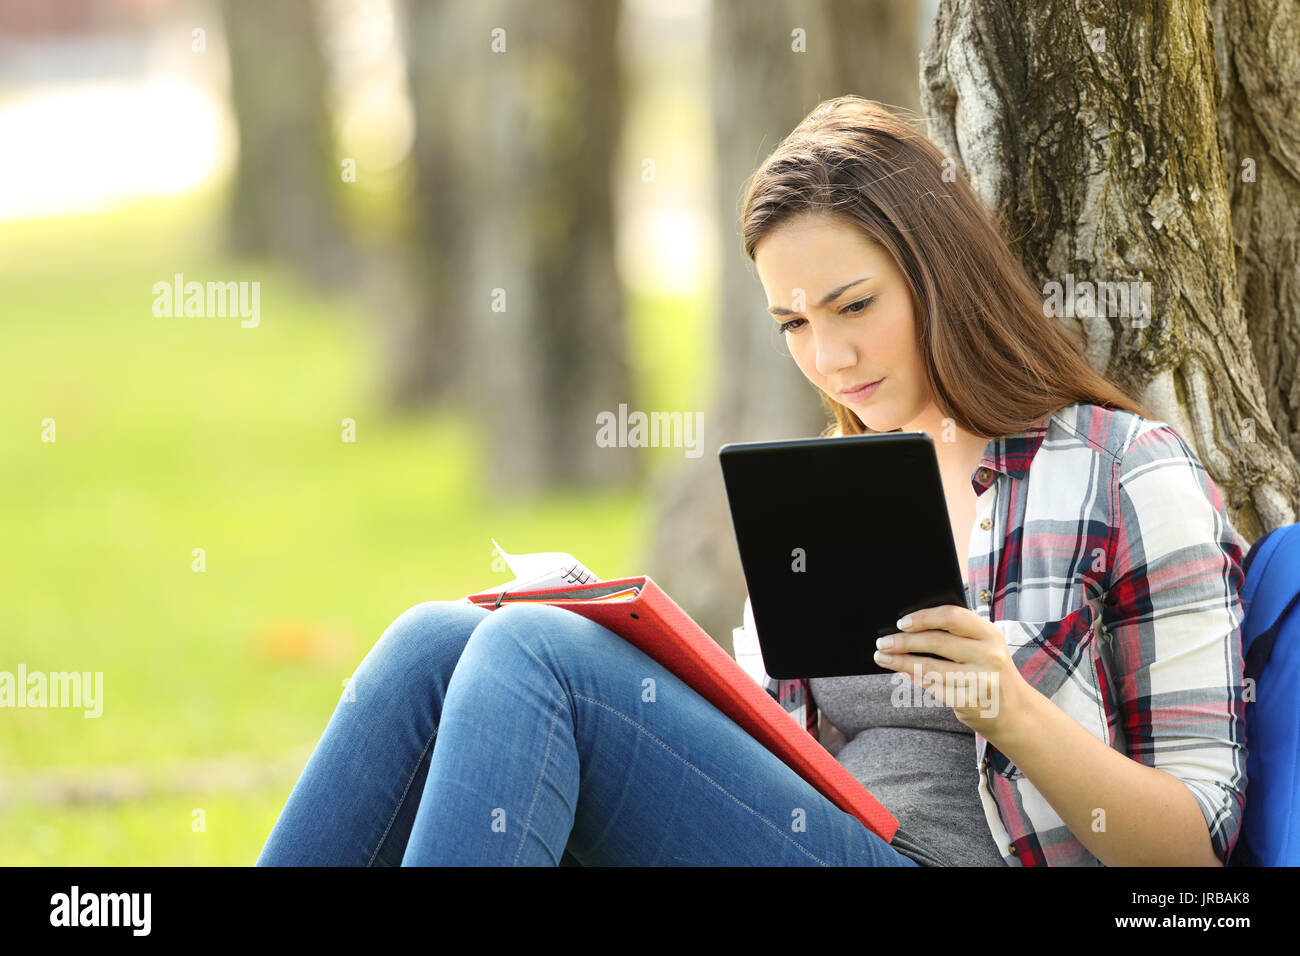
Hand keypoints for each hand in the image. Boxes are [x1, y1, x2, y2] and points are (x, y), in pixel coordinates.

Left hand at [872, 604, 1032, 739]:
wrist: (1016, 714)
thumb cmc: (990, 673)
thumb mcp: (984, 648)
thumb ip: (956, 635)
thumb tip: (910, 628)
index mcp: (990, 634)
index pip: (952, 617)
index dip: (923, 618)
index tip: (901, 622)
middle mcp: (989, 655)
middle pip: (936, 642)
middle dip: (903, 641)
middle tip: (882, 642)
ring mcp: (980, 680)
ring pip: (929, 667)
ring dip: (900, 662)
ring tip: (882, 657)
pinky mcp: (970, 702)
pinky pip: (933, 688)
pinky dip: (914, 679)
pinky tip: (903, 673)